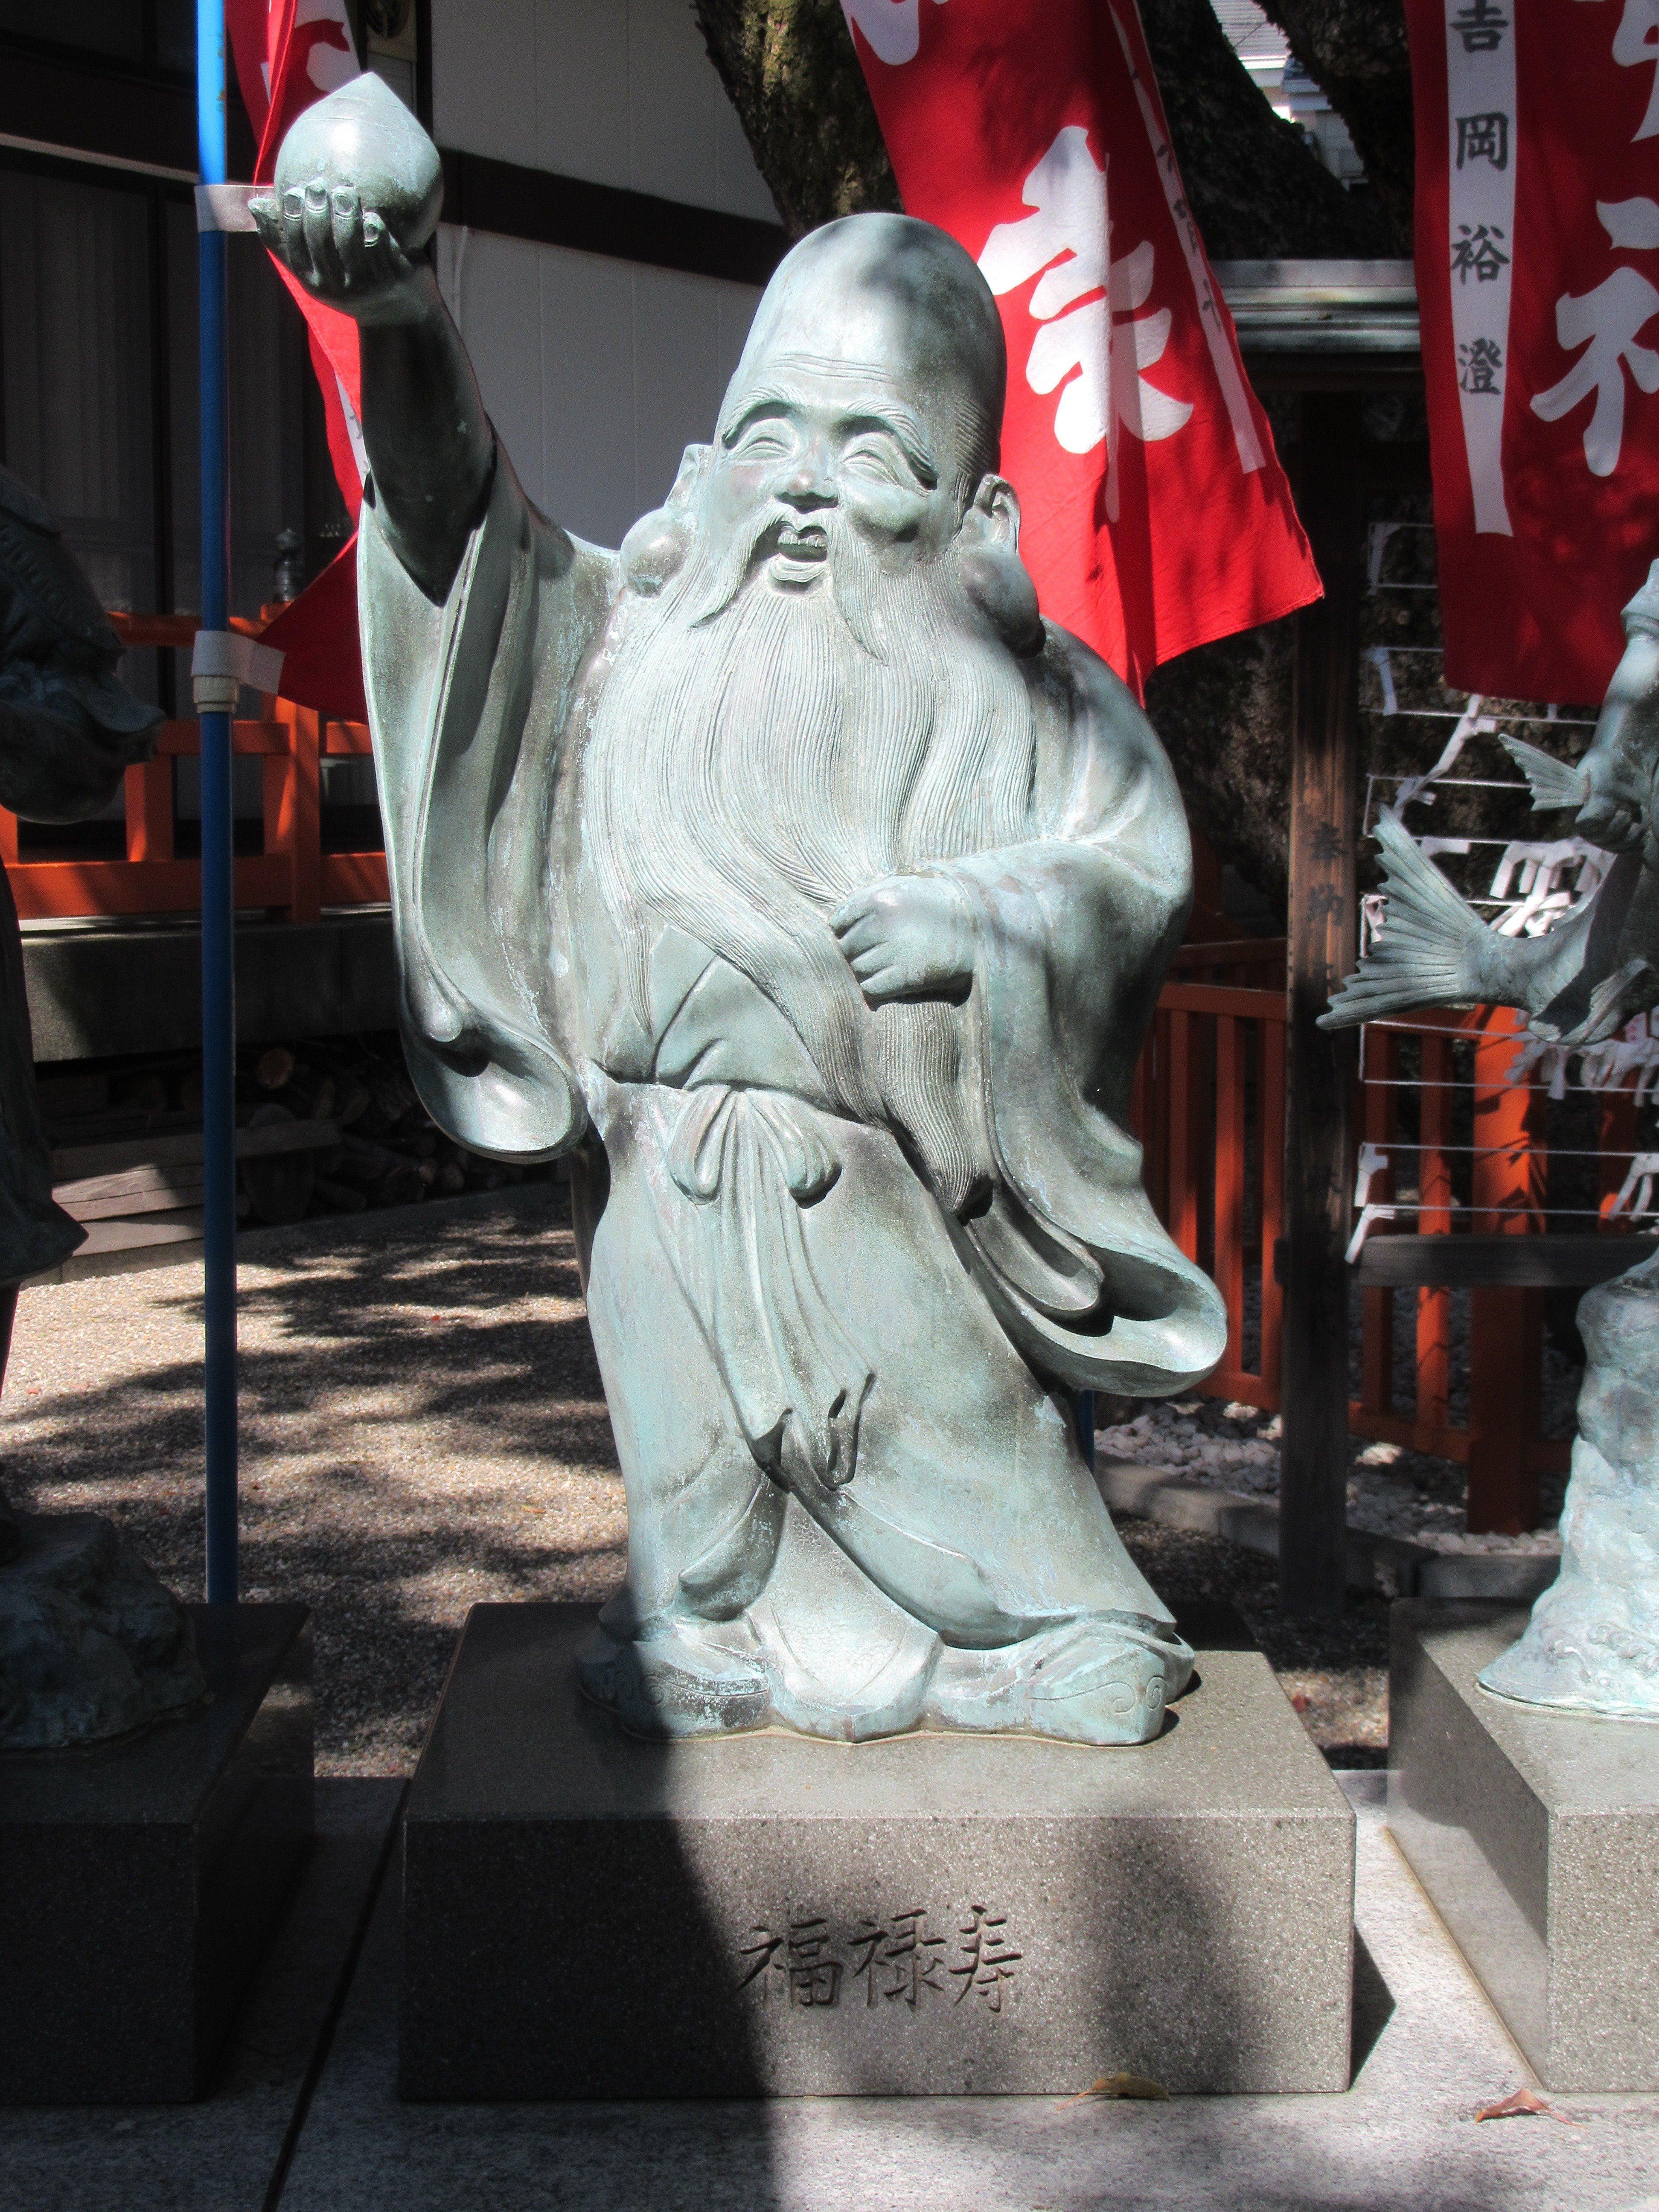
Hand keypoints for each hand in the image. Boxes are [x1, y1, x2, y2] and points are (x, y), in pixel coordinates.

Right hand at [251, 179, 421, 322]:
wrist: (390, 315)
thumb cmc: (344, 280)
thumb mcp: (312, 267)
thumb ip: (285, 240)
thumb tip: (254, 204)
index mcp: (311, 280)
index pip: (294, 246)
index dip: (292, 217)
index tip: (293, 190)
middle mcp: (335, 285)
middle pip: (321, 242)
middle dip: (317, 210)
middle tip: (318, 183)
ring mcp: (364, 285)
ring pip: (351, 245)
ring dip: (346, 214)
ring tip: (344, 190)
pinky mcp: (391, 280)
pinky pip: (381, 250)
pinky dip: (375, 231)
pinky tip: (371, 215)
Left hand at [830, 873, 975, 1005]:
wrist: (975, 927)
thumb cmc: (933, 906)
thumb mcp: (900, 888)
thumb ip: (867, 899)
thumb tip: (831, 925)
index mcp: (879, 898)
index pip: (839, 922)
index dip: (847, 931)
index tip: (861, 935)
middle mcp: (884, 923)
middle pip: (847, 948)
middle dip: (857, 952)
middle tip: (877, 952)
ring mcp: (895, 950)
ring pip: (858, 969)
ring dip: (868, 971)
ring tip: (887, 965)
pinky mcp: (906, 975)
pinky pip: (871, 988)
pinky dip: (876, 988)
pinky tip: (889, 980)